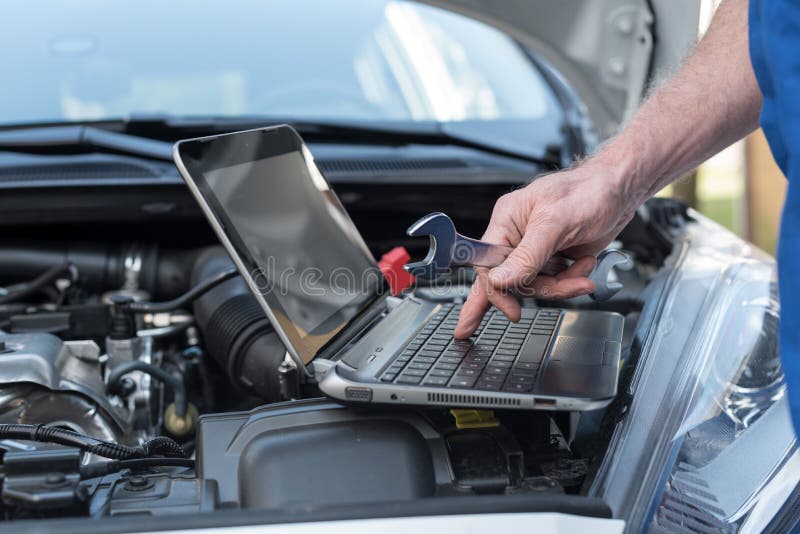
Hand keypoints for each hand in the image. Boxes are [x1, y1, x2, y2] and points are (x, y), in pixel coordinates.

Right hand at [454, 162, 634, 338]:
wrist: (620, 192)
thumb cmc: (589, 191)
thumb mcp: (556, 222)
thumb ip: (527, 254)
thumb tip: (499, 279)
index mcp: (507, 221)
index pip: (487, 263)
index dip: (495, 289)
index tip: (510, 309)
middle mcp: (517, 237)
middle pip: (510, 280)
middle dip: (535, 290)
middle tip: (548, 295)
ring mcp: (535, 251)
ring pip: (535, 285)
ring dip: (561, 285)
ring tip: (582, 272)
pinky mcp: (553, 260)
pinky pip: (553, 284)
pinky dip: (571, 283)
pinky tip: (584, 267)